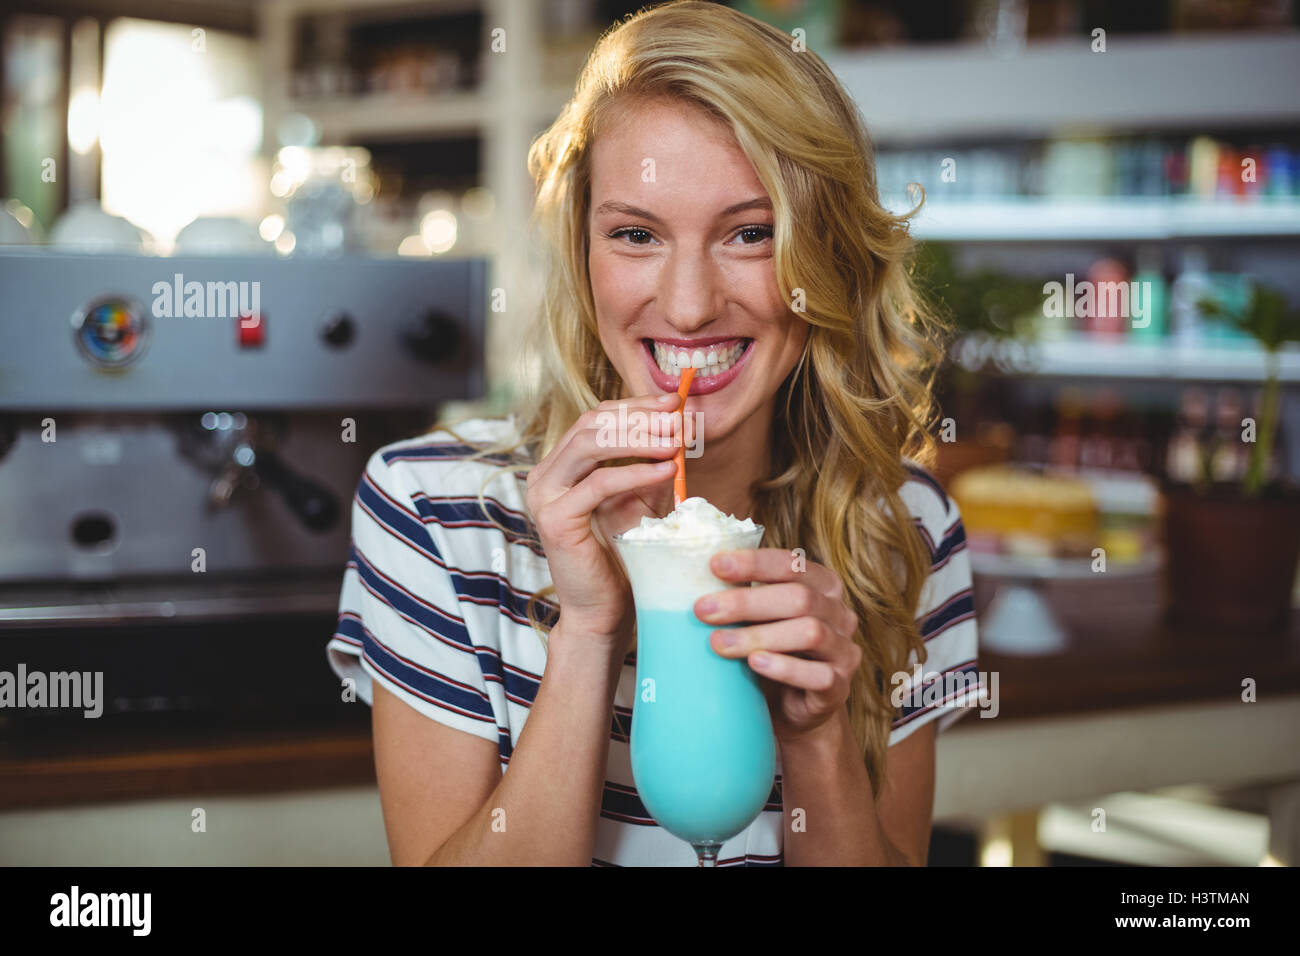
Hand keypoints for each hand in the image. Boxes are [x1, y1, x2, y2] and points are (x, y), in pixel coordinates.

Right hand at [525, 394, 688, 647]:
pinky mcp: (554, 518)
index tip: (677, 401)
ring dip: (638, 437)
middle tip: (680, 419)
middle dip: (641, 417)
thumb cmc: (625, 557)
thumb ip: (655, 462)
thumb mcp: (644, 499)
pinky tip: (667, 469)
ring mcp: (545, 494)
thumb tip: (683, 423)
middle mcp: (546, 473)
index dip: (638, 404)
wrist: (605, 611)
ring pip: (591, 443)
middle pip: (592, 422)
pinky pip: (599, 483)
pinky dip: (636, 472)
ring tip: (676, 440)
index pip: (598, 417)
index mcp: (562, 463)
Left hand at [694, 548, 861, 741]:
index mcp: (823, 586)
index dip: (754, 563)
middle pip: (799, 598)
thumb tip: (689, 574)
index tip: (714, 565)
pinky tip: (755, 664)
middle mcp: (840, 614)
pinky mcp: (839, 687)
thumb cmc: (770, 651)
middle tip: (703, 610)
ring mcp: (844, 651)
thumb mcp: (757, 619)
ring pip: (809, 633)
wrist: (793, 709)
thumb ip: (742, 596)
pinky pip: (819, 675)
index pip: (792, 564)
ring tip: (717, 643)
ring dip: (758, 636)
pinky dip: (785, 668)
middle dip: (746, 602)